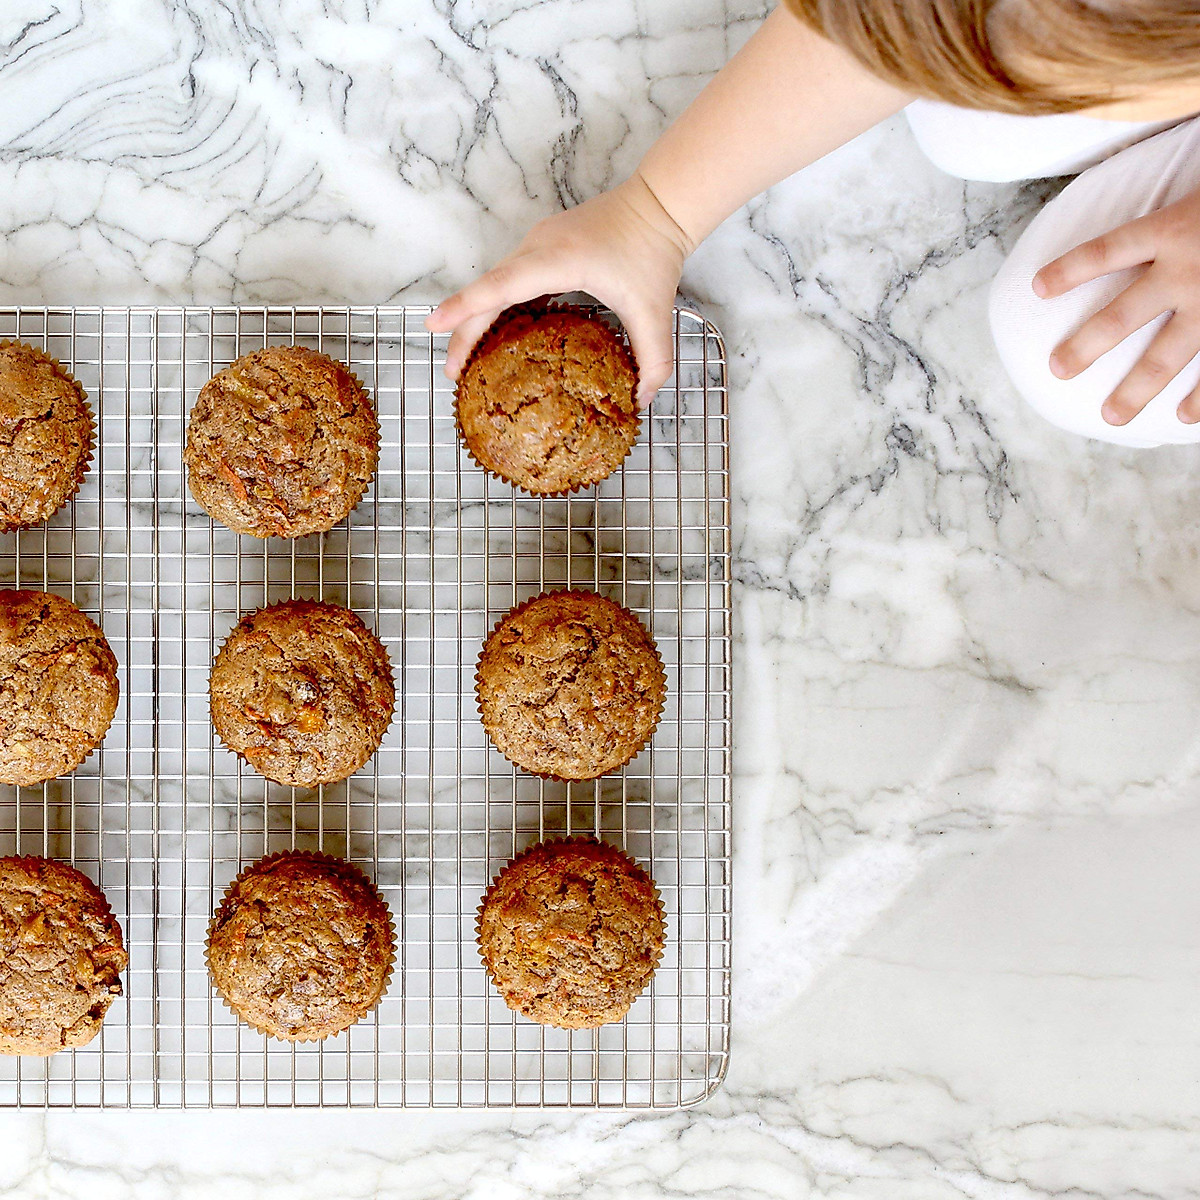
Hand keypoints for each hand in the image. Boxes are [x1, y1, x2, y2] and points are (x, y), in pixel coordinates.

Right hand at [426, 173, 691, 405]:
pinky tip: (490, 331)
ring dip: (474, 316)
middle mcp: (539, 246)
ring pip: (493, 282)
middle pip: (488, 289)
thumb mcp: (656, 314)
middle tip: (452, 372)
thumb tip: (640, 402)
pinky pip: (506, 276)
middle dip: (463, 329)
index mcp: (561, 259)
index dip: (467, 306)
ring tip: (463, 359)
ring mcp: (536, 242)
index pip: (502, 285)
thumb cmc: (653, 251)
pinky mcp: (540, 245)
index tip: (435, 324)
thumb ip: (653, 362)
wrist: (658, 203)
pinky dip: (492, 303)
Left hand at [1033, 184, 1199, 425]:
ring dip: (1136, 388)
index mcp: (1175, 226)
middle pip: (1121, 316)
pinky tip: (1186, 417)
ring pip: (1167, 354)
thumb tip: (1153, 191)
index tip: (1036, 287)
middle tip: (1056, 369)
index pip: (1107, 251)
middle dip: (1085, 347)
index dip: (1070, 270)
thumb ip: (1179, 204)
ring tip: (1111, 417)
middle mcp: (1189, 268)